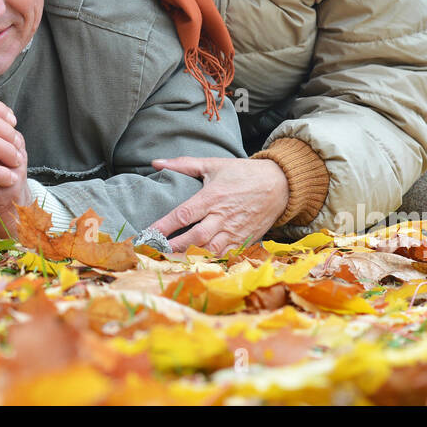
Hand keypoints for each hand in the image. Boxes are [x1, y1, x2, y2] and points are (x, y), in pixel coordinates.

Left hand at [149, 157, 288, 255]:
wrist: (279, 185)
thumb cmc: (243, 173)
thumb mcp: (213, 164)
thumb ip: (184, 164)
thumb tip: (156, 162)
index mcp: (212, 197)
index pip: (183, 214)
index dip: (163, 226)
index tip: (147, 234)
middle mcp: (222, 217)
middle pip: (194, 238)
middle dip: (173, 247)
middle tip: (154, 252)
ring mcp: (234, 231)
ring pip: (209, 250)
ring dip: (189, 258)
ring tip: (170, 261)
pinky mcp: (244, 240)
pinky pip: (225, 256)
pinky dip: (210, 261)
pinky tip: (196, 265)